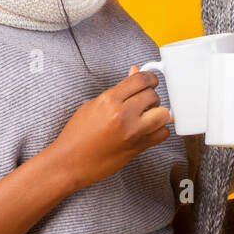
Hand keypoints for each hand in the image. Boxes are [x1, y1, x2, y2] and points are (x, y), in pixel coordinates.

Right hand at [49, 66, 171, 190]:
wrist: (70, 161)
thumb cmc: (78, 133)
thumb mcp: (94, 104)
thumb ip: (119, 89)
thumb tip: (135, 72)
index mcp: (109, 100)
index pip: (141, 79)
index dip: (149, 78)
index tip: (149, 81)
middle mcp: (123, 114)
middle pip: (153, 95)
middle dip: (150, 96)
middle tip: (142, 102)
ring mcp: (132, 132)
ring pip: (163, 114)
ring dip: (157, 113)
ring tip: (146, 115)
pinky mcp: (138, 147)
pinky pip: (162, 134)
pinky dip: (159, 130)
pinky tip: (148, 130)